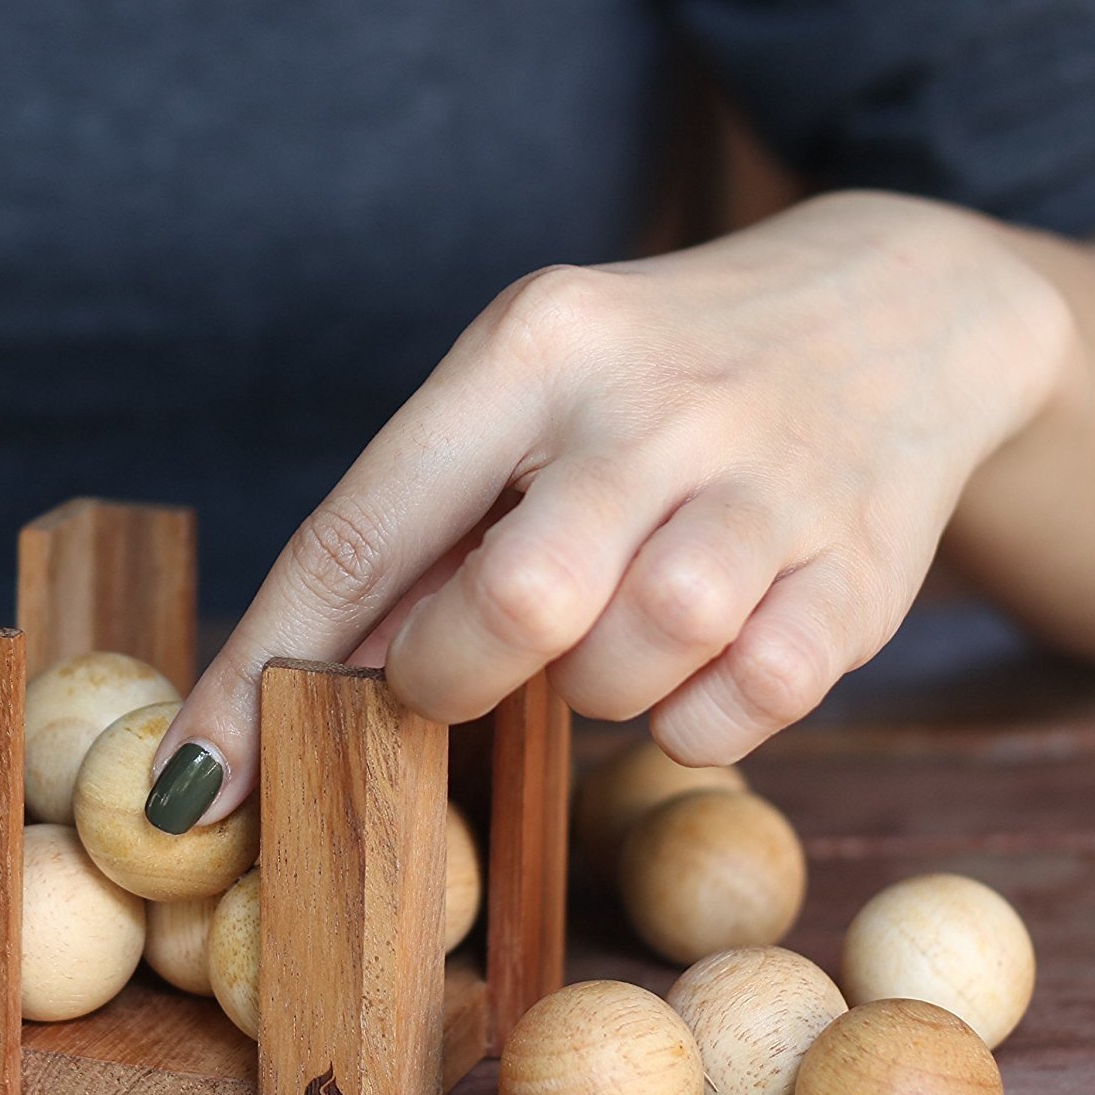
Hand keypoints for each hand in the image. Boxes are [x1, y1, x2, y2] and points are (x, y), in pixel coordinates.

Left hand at [144, 190, 1072, 832]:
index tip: (194, 784)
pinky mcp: (864, 566)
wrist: (899, 309)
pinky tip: (709, 654)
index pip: (360, 528)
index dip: (262, 669)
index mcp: (531, 347)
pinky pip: (747, 707)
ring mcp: (769, 481)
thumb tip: (312, 676)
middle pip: (512, 603)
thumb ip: (434, 524)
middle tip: (465, 668)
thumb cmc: (663, 374)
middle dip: (455, 674)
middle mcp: (649, 402)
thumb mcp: (538, 391)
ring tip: (617, 627)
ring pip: (634, 659)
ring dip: (597, 687)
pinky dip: (703, 716)